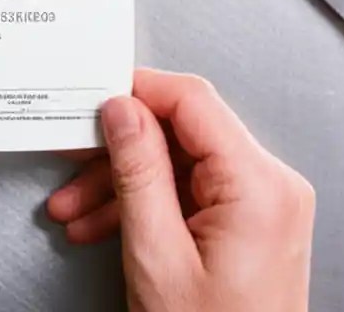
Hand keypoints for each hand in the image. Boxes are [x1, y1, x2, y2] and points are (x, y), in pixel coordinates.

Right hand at [47, 69, 314, 311]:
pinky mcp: (249, 223)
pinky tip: (102, 224)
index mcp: (259, 186)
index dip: (138, 90)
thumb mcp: (156, 253)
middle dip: (118, 151)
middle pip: (182, 133)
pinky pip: (190, 193)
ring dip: (122, 182)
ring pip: (179, 164)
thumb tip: (122, 110)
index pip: (193, 101)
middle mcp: (272, 187)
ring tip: (74, 209)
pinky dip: (145, 204)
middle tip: (72, 158)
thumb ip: (137, 171)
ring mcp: (263, 205)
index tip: (95, 95)